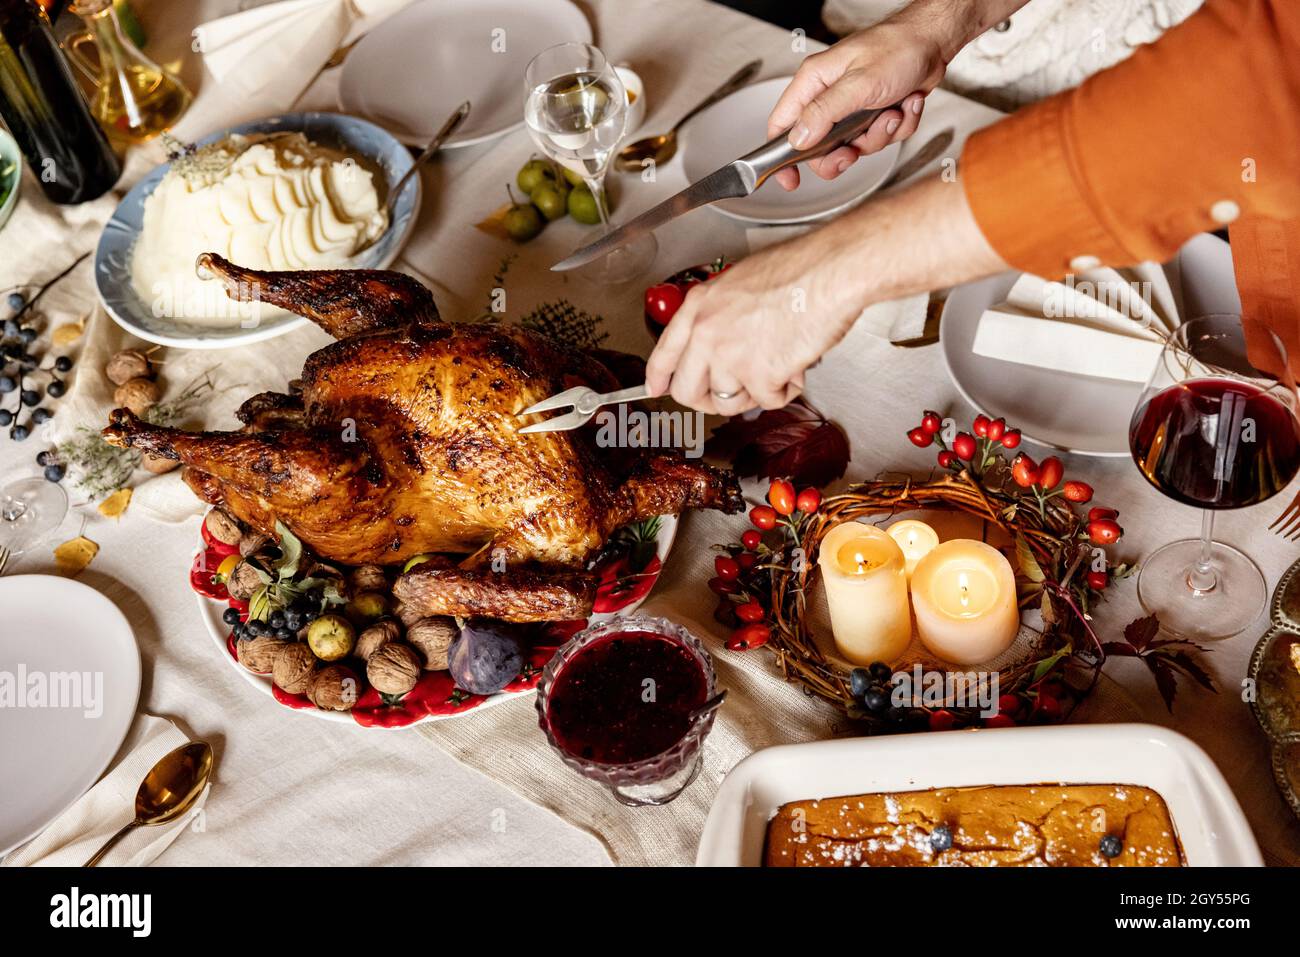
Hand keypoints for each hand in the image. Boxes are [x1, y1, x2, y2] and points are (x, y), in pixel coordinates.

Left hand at [644, 241, 863, 415]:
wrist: (829, 272)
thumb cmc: (797, 270)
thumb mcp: (739, 283)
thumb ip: (720, 314)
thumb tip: (719, 342)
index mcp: (699, 306)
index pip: (664, 352)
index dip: (659, 377)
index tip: (657, 389)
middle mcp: (707, 333)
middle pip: (687, 391)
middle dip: (708, 399)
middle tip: (730, 393)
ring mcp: (730, 357)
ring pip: (727, 403)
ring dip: (753, 393)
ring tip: (775, 367)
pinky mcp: (759, 376)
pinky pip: (768, 401)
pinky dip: (786, 390)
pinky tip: (795, 366)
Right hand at [767, 14, 950, 190]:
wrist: (933, 42)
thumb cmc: (897, 48)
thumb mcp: (858, 84)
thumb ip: (824, 113)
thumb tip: (798, 139)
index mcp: (814, 83)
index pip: (782, 125)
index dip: (781, 156)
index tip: (789, 179)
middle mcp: (829, 96)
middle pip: (818, 147)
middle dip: (842, 154)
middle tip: (853, 151)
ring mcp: (851, 108)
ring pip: (854, 146)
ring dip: (878, 136)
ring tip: (891, 111)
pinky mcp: (873, 114)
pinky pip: (879, 138)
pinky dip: (897, 127)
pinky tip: (904, 105)